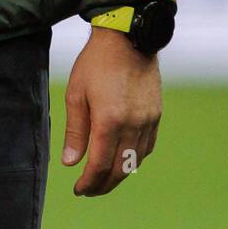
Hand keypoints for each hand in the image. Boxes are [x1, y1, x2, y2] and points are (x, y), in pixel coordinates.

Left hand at [61, 26, 161, 195]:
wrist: (128, 38)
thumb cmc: (96, 63)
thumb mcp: (76, 93)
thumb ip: (75, 131)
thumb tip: (71, 163)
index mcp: (109, 121)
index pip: (100, 165)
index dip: (89, 182)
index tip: (79, 190)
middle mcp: (132, 125)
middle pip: (120, 170)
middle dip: (104, 185)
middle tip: (90, 190)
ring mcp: (148, 121)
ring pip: (135, 161)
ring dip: (119, 175)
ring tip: (104, 178)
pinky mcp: (156, 115)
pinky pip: (147, 147)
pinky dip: (134, 159)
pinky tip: (123, 159)